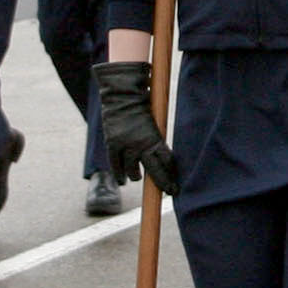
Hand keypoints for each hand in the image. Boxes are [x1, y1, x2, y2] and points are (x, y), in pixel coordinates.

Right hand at [93, 60, 177, 194]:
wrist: (123, 95)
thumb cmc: (140, 107)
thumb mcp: (153, 123)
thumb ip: (155, 140)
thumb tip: (160, 156)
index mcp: (156, 138)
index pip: (167, 161)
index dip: (171, 174)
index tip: (175, 182)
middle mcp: (142, 145)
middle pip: (156, 171)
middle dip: (164, 183)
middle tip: (169, 191)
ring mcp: (126, 146)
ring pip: (133, 172)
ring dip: (136, 176)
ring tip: (136, 177)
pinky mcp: (113, 145)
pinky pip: (116, 166)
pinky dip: (119, 175)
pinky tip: (122, 181)